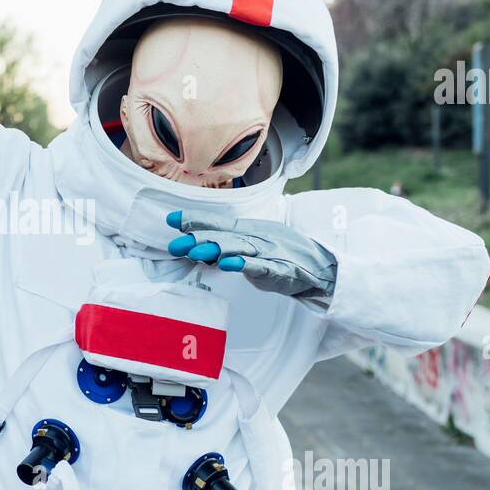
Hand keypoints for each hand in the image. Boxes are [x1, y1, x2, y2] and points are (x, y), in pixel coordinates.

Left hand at [165, 210, 337, 300]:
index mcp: (249, 230)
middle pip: (224, 236)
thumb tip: (197, 248)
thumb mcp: (253, 245)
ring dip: (217, 250)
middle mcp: (256, 238)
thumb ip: (226, 246)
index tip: (171, 219)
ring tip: (197, 253)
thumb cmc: (282, 254)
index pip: (219, 224)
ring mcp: (268, 252)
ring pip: (239, 248)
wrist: (318, 266)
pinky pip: (261, 266)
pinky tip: (230, 264)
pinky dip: (246, 264)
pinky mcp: (279, 270)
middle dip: (198, 239)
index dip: (196, 220)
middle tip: (176, 244)